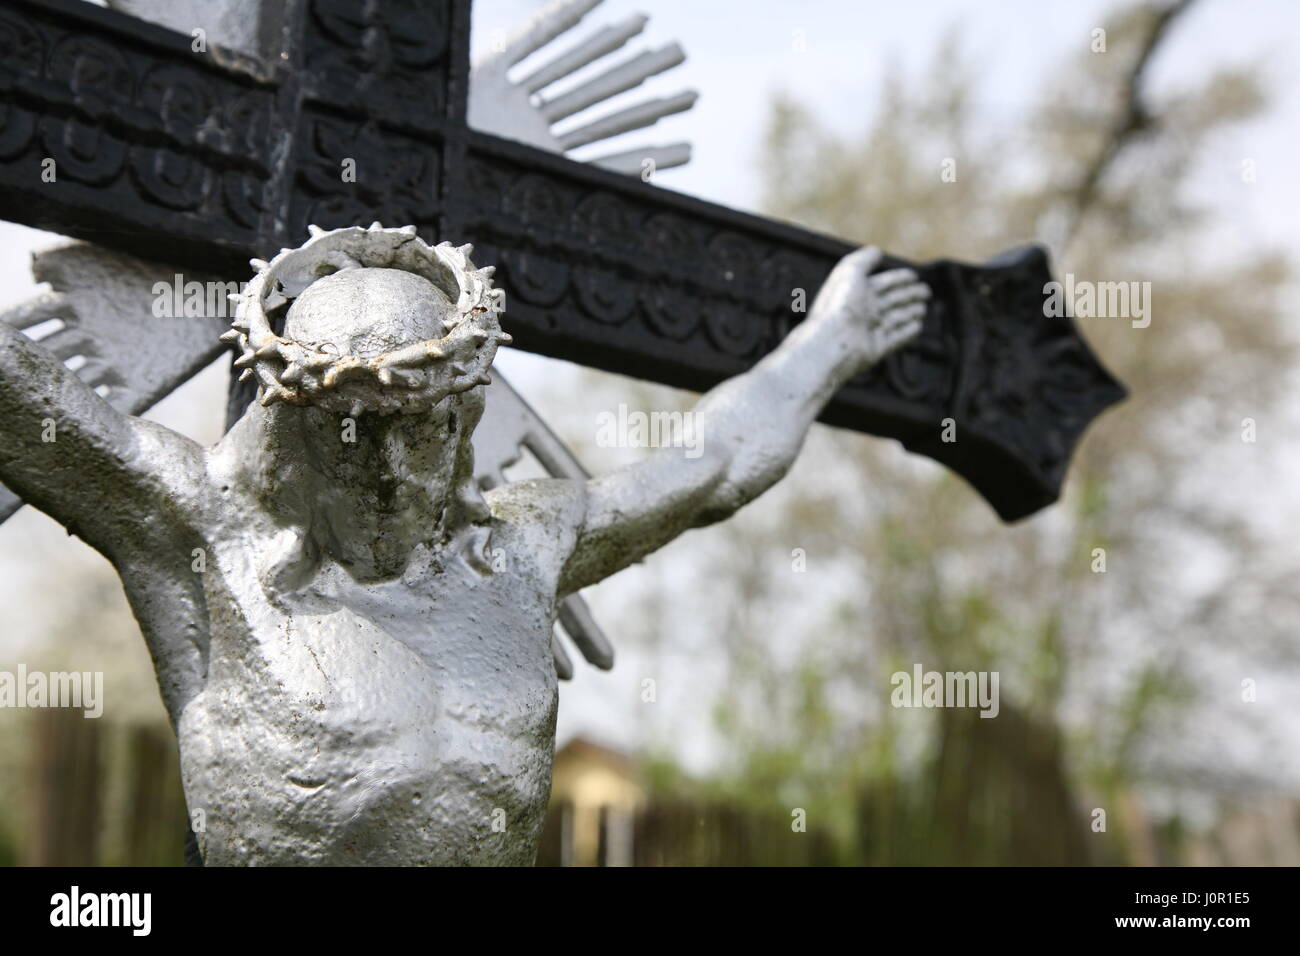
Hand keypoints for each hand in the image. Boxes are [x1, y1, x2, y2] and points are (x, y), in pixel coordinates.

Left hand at [809, 246, 929, 368]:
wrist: (833, 342)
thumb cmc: (840, 305)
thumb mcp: (850, 273)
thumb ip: (864, 260)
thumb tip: (877, 251)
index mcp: (856, 293)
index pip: (883, 283)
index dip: (898, 278)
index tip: (914, 275)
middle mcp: (863, 311)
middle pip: (891, 300)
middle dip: (909, 294)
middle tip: (927, 291)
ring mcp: (869, 331)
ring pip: (894, 318)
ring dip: (910, 312)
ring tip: (923, 308)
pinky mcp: (876, 348)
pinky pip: (895, 339)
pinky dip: (907, 332)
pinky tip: (917, 326)